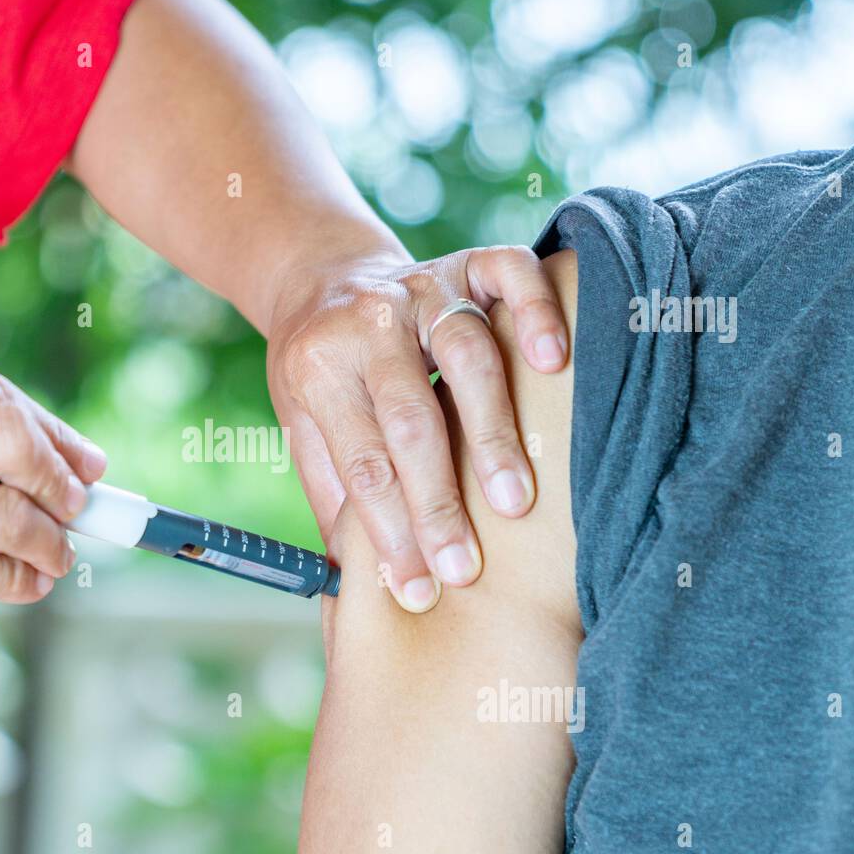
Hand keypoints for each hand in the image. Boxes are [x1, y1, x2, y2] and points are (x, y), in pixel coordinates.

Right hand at [0, 346, 107, 653]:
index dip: (53, 431)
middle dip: (64, 479)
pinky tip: (26, 580)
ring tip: (58, 553)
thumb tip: (47, 453)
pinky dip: (18, 579)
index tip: (83, 459)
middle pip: (13, 443)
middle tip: (82, 503)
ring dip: (52, 540)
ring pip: (8, 518)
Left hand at [266, 245, 567, 611]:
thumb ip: (332, 493)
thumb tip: (354, 582)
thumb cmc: (318, 370)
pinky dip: (535, 313)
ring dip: (494, 429)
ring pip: (463, 354)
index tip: (418, 592)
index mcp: (319, 370)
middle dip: (439, 501)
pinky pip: (509, 273)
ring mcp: (420, 287)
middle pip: (409, 418)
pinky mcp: (465, 262)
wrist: (318, 275)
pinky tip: (553, 363)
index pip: (361, 462)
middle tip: (466, 569)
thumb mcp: (300, 426)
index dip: (389, 531)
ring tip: (515, 501)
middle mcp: (368, 323)